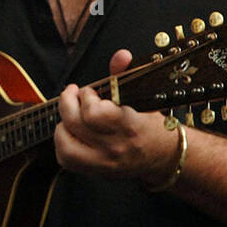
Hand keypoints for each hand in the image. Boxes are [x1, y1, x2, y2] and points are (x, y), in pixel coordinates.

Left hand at [54, 49, 177, 186]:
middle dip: (67, 103)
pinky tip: (70, 132)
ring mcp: (104, 162)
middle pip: (75, 124)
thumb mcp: (142, 98)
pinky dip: (62, 144)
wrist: (164, 157)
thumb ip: (125, 75)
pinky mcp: (96, 171)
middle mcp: (115, 146)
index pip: (95, 114)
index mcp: (129, 126)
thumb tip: (121, 55)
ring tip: (69, 116)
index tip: (90, 92)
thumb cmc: (151, 125)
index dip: (87, 98)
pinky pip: (66, 161)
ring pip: (66, 145)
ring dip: (62, 125)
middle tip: (72, 95)